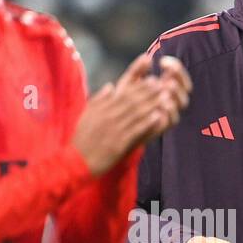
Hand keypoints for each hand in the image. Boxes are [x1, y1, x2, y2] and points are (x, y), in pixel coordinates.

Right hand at [72, 53, 188, 175]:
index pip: (123, 93)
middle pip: (132, 101)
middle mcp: (108, 116)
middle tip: (163, 84)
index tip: (152, 79)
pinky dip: (147, 123)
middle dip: (149, 92)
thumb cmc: (82, 140)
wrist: (77, 162)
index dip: (139, 86)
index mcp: (101, 109)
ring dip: (152, 104)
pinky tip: (158, 117)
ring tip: (165, 97)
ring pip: (136, 114)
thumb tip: (111, 86)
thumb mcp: (86, 115)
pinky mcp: (118, 143)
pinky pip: (135, 131)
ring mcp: (114, 130)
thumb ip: (99, 100)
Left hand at [116, 53, 189, 143]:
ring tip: (169, 86)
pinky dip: (170, 111)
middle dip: (179, 79)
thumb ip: (136, 70)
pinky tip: (163, 104)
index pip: (177, 74)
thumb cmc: (123, 102)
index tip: (162, 61)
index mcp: (165, 86)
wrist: (116, 126)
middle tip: (169, 74)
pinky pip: (172, 119)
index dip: (175, 66)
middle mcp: (171, 98)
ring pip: (182, 102)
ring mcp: (169, 112)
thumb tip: (146, 57)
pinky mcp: (164, 125)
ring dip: (177, 94)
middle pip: (185, 87)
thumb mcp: (128, 83)